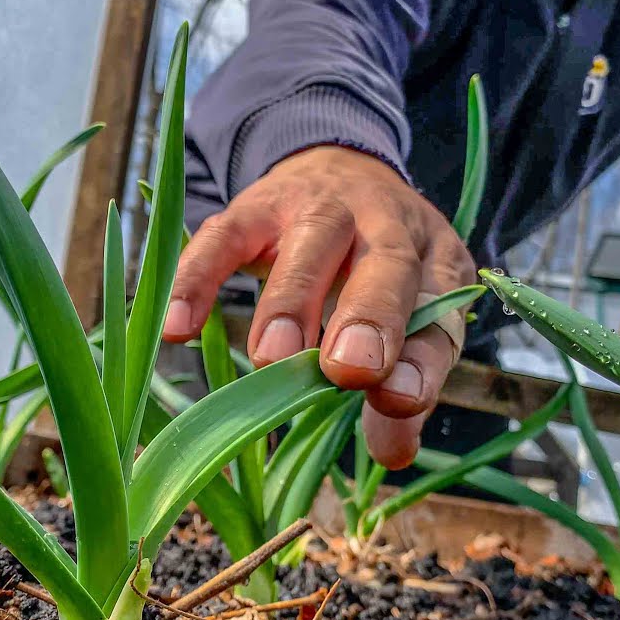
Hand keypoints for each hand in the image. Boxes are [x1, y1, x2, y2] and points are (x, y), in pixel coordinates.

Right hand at [163, 145, 476, 469]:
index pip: (440, 310)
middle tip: (347, 371)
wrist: (340, 167)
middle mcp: (386, 224)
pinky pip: (223, 237)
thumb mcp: (406, 318)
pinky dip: (197, 279)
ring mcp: (320, 206)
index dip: (421, 358)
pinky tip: (179, 327)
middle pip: (386, 265)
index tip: (398, 401)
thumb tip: (393, 453)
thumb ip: (402, 386)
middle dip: (367, 316)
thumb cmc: (378, 266)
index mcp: (433, 259)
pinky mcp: (257, 204)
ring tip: (271, 359)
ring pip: (309, 245)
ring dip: (290, 302)